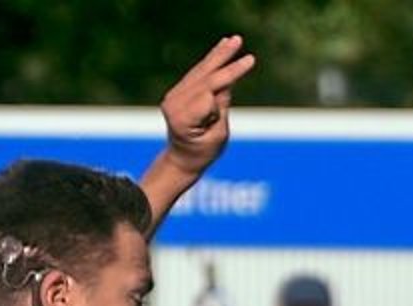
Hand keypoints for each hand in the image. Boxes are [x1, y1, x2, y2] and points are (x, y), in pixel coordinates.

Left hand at [159, 36, 255, 175]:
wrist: (182, 158)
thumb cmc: (203, 152)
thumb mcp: (218, 135)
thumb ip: (221, 108)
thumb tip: (225, 82)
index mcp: (181, 117)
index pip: (208, 96)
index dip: (222, 99)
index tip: (220, 116)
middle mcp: (174, 101)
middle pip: (204, 77)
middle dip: (223, 60)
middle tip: (238, 41)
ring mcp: (174, 94)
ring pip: (201, 70)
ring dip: (218, 54)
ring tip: (234, 40)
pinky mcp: (179, 90)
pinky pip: (198, 73)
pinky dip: (211, 61)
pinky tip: (221, 47)